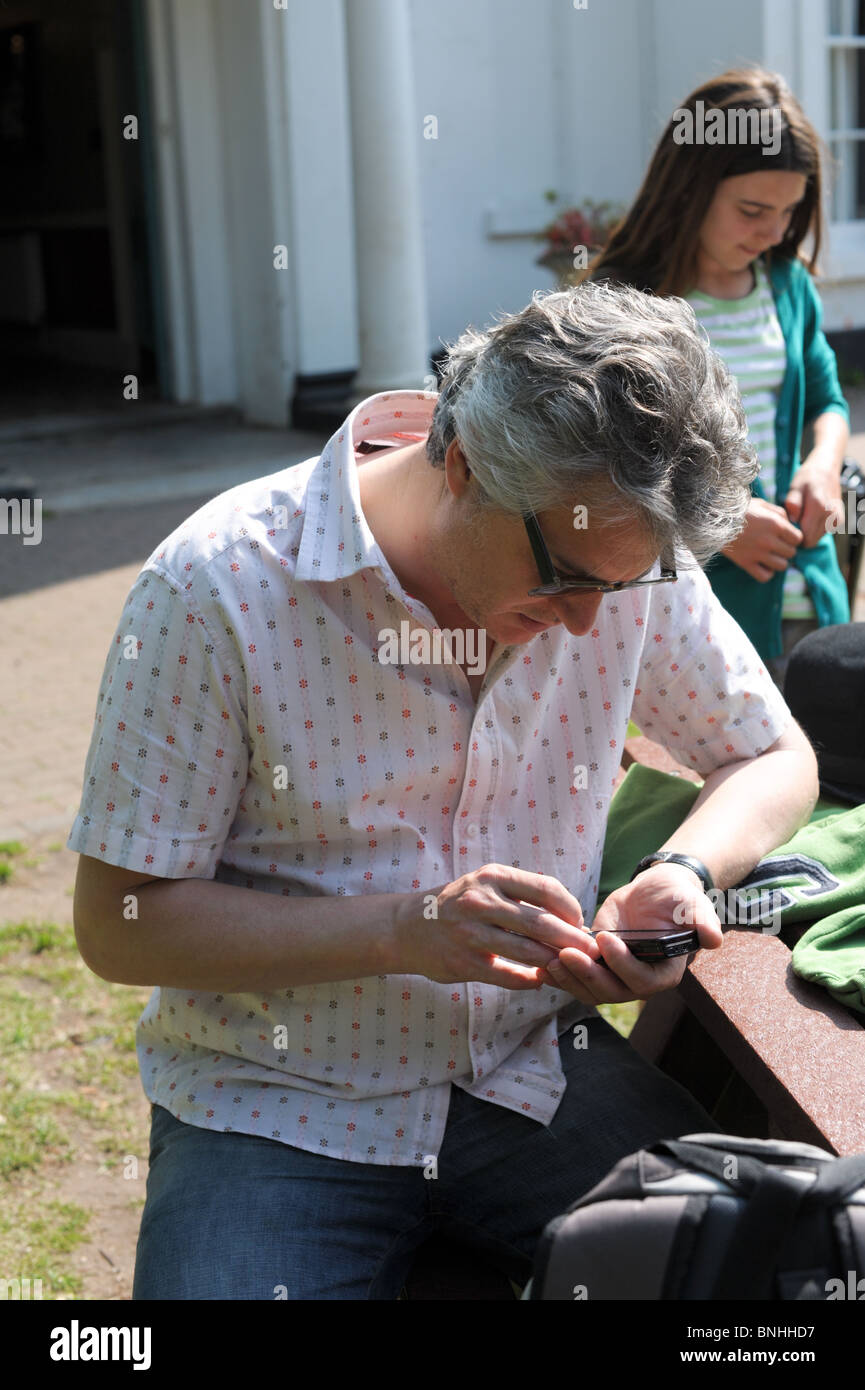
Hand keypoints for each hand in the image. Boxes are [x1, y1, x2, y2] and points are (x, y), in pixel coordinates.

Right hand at [396, 863, 598, 989]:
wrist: (407, 926)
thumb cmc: (459, 904)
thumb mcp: (486, 884)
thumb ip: (522, 894)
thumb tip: (570, 916)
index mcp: (493, 877)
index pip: (547, 890)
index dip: (571, 908)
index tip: (578, 922)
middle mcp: (481, 902)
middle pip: (541, 923)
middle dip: (572, 940)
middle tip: (590, 952)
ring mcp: (470, 933)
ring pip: (528, 952)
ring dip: (554, 962)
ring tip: (569, 967)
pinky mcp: (463, 963)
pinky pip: (508, 975)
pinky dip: (529, 980)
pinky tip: (540, 980)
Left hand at [538, 862, 722, 1005]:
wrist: (653, 892)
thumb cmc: (676, 897)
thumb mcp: (691, 905)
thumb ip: (702, 921)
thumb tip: (714, 940)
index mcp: (665, 972)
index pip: (643, 981)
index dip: (623, 965)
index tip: (605, 940)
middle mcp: (639, 981)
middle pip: (612, 991)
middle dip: (587, 976)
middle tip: (565, 955)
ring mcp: (616, 977)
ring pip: (591, 991)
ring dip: (570, 980)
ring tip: (550, 961)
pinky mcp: (596, 967)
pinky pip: (577, 980)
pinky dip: (560, 976)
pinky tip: (542, 966)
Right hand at [722, 497, 802, 581]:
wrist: (714, 518)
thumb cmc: (740, 509)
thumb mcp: (762, 504)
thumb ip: (780, 513)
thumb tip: (791, 525)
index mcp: (776, 524)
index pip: (798, 539)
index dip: (793, 537)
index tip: (786, 536)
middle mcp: (769, 540)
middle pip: (791, 553)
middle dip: (786, 549)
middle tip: (776, 545)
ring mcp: (757, 553)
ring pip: (782, 566)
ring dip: (778, 561)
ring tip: (770, 555)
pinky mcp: (745, 563)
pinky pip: (765, 576)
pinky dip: (766, 573)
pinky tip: (762, 565)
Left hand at [783, 453, 843, 548]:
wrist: (826, 470)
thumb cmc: (807, 478)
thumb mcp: (795, 487)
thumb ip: (793, 503)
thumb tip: (792, 521)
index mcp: (819, 506)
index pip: (805, 536)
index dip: (793, 536)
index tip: (786, 528)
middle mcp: (831, 514)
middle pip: (811, 541)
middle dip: (799, 536)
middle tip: (791, 523)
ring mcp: (836, 518)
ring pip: (817, 539)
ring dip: (807, 532)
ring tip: (800, 517)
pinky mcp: (838, 520)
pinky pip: (822, 533)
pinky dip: (814, 529)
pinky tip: (809, 517)